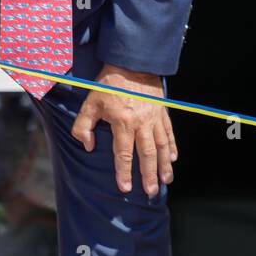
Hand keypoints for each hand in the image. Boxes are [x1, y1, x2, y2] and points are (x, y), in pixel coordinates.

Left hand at [71, 64, 176, 196]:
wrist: (132, 63)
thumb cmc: (108, 84)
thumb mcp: (89, 104)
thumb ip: (83, 127)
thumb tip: (87, 146)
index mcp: (122, 122)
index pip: (123, 153)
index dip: (124, 172)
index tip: (125, 188)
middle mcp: (141, 122)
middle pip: (146, 154)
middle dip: (149, 175)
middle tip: (150, 192)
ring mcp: (154, 117)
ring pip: (161, 145)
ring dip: (164, 165)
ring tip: (166, 180)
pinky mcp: (162, 112)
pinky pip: (168, 132)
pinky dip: (171, 146)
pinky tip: (173, 158)